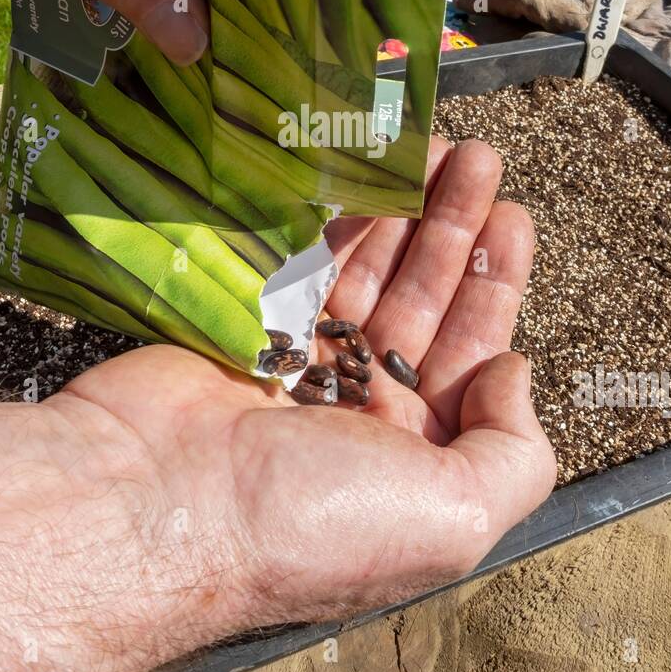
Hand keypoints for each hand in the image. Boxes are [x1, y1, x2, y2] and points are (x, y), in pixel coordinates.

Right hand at [0, 138, 552, 671]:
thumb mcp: (454, 517)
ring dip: (405, 216)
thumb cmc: (311, 521)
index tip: (512, 218)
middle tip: (479, 162)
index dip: (496, 284)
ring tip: (437, 150)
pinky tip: (367, 180)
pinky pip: (306, 268)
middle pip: (426, 306)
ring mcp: (302, 372)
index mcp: (417, 462)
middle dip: (455, 232)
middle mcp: (363, 416)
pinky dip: (339, 225)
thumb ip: (515, 453)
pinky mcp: (249, 334)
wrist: (155, 504)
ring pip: (369, 278)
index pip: (472, 356)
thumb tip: (514, 373)